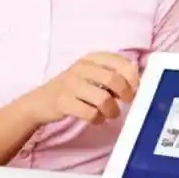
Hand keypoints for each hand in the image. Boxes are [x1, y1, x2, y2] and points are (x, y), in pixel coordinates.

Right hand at [22, 52, 139, 125]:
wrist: (40, 101)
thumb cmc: (73, 89)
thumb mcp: (91, 74)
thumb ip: (112, 75)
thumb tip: (138, 83)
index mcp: (91, 58)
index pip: (121, 62)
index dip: (133, 78)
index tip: (134, 90)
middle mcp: (81, 67)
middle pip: (114, 80)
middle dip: (125, 95)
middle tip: (124, 103)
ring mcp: (71, 84)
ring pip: (104, 99)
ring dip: (112, 111)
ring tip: (109, 114)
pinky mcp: (64, 102)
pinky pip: (90, 113)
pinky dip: (97, 119)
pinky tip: (95, 119)